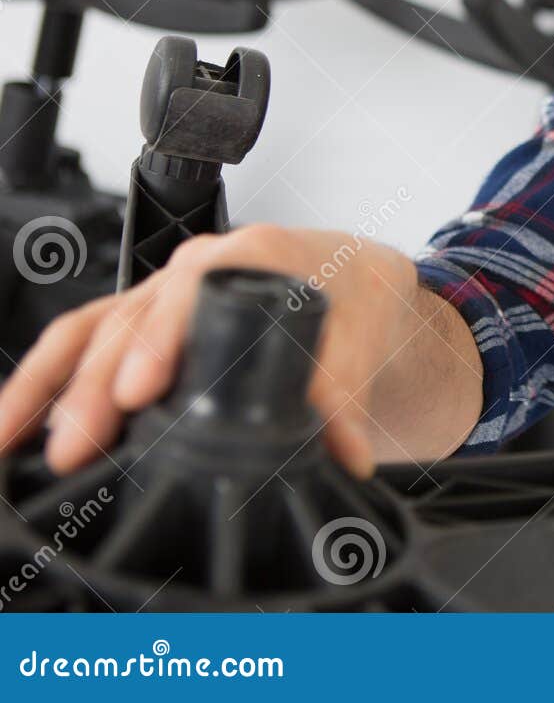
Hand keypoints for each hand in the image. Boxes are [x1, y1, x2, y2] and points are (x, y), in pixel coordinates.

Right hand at [0, 225, 482, 476]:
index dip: (158, 341)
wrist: (352, 278)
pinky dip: (38, 385)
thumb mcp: (365, 332)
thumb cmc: (353, 292)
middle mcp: (195, 266)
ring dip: (46, 388)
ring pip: (89, 331)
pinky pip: (77, 343)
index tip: (136, 392)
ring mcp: (160, 293)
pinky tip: (10, 432)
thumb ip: (349, 391)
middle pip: (129, 320)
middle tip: (75, 447)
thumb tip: (348, 453)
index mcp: (252, 253)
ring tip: (9, 444)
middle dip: (93, 386)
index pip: (191, 290)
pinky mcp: (140, 321)